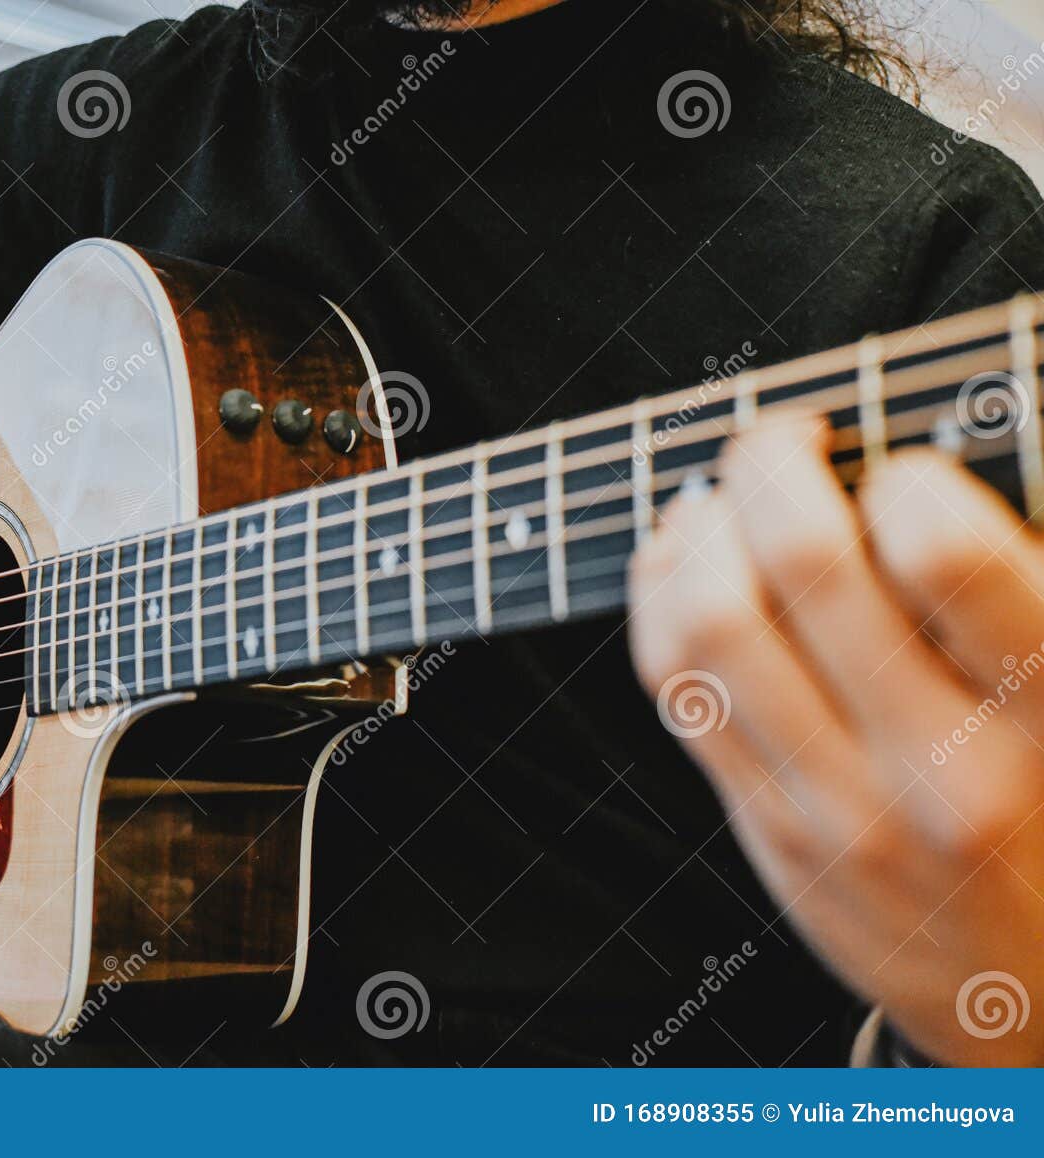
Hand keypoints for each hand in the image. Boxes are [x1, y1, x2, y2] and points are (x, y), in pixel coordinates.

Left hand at [629, 414, 1043, 1065]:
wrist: (1025, 995)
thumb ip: (1009, 602)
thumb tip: (902, 474)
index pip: (950, 557)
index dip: (905, 477)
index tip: (899, 469)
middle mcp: (936, 766)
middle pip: (804, 567)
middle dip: (774, 466)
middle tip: (783, 439)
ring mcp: (834, 803)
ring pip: (711, 620)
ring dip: (701, 525)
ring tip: (725, 495)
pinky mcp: (764, 821)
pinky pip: (674, 681)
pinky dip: (661, 592)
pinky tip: (684, 554)